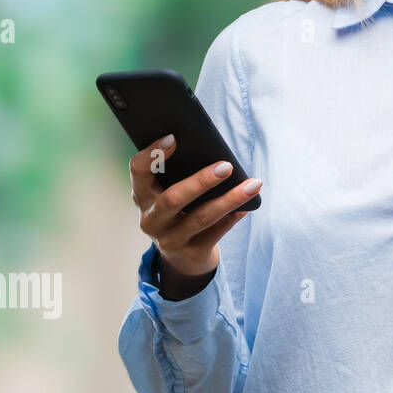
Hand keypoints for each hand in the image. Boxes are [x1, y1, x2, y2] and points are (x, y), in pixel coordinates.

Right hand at [129, 134, 262, 294]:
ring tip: (253, 185)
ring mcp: (169, 239)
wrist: (183, 255)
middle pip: (173, 198)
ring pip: (202, 217)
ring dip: (231, 199)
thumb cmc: (181, 209)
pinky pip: (217, 232)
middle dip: (201, 181)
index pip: (138, 171)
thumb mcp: (171, 191)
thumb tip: (216, 155)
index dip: (152, 154)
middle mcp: (150, 218)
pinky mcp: (191, 252)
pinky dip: (234, 216)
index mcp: (142, 195)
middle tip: (227, 166)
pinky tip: (249, 205)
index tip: (174, 138)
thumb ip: (181, 173)